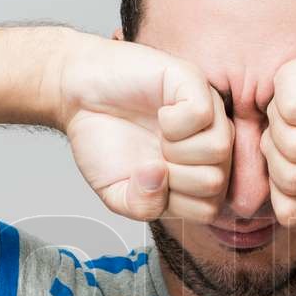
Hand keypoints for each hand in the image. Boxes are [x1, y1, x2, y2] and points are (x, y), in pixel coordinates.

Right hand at [47, 31, 231, 222]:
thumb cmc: (103, 141)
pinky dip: (173, 121)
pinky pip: (202, 115)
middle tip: (152, 157)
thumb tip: (161, 178)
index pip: (208, 211)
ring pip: (218, 149)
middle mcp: (210, 146)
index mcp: (198, 175)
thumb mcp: (115, 194)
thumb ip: (141, 206)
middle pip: (214, 182)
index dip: (173, 204)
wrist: (78, 98)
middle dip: (175, 178)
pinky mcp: (196, 84)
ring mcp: (209, 114)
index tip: (151, 184)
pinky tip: (160, 114)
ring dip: (176, 149)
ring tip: (158, 136)